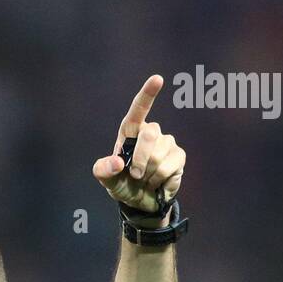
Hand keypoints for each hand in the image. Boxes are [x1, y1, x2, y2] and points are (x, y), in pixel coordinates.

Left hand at [92, 74, 185, 218]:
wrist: (139, 201)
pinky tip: (158, 183)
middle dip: (139, 160)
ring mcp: (167, 143)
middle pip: (150, 135)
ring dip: (148, 175)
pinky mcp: (179, 156)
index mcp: (131, 131)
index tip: (157, 79)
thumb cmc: (122, 183)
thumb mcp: (107, 180)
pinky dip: (159, 182)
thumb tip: (117, 162)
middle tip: (135, 175)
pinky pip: (169, 168)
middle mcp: (151, 132)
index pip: (139, 109)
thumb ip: (103, 170)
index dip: (148, 94)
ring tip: (146, 179)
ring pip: (158, 156)